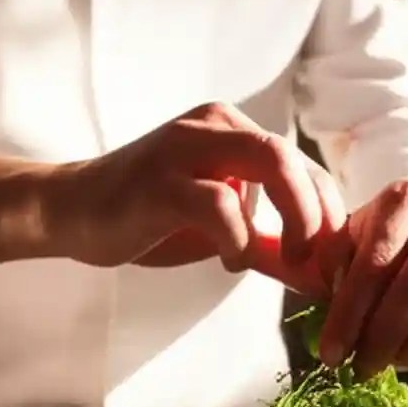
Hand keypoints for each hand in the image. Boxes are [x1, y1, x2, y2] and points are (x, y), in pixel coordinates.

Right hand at [43, 102, 343, 269]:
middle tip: (321, 263)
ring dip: (295, 218)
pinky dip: (238, 239)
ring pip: (270, 162)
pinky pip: (220, 202)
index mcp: (235, 131)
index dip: (330, 215)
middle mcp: (216, 126)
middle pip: (294, 157)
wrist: (72, 212)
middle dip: (322, 216)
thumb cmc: (149, 219)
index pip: (304, 165)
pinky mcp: (160, 180)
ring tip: (290, 260)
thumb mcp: (223, 234)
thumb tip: (322, 281)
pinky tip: (229, 259)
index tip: (335, 262)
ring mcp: (186, 147)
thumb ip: (270, 249)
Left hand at [316, 180, 407, 376]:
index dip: (349, 314)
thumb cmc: (380, 248)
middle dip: (382, 335)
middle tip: (359, 367)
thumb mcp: (347, 248)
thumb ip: (323, 268)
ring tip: (388, 364)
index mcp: (404, 197)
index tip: (329, 354)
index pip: (374, 261)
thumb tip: (293, 296)